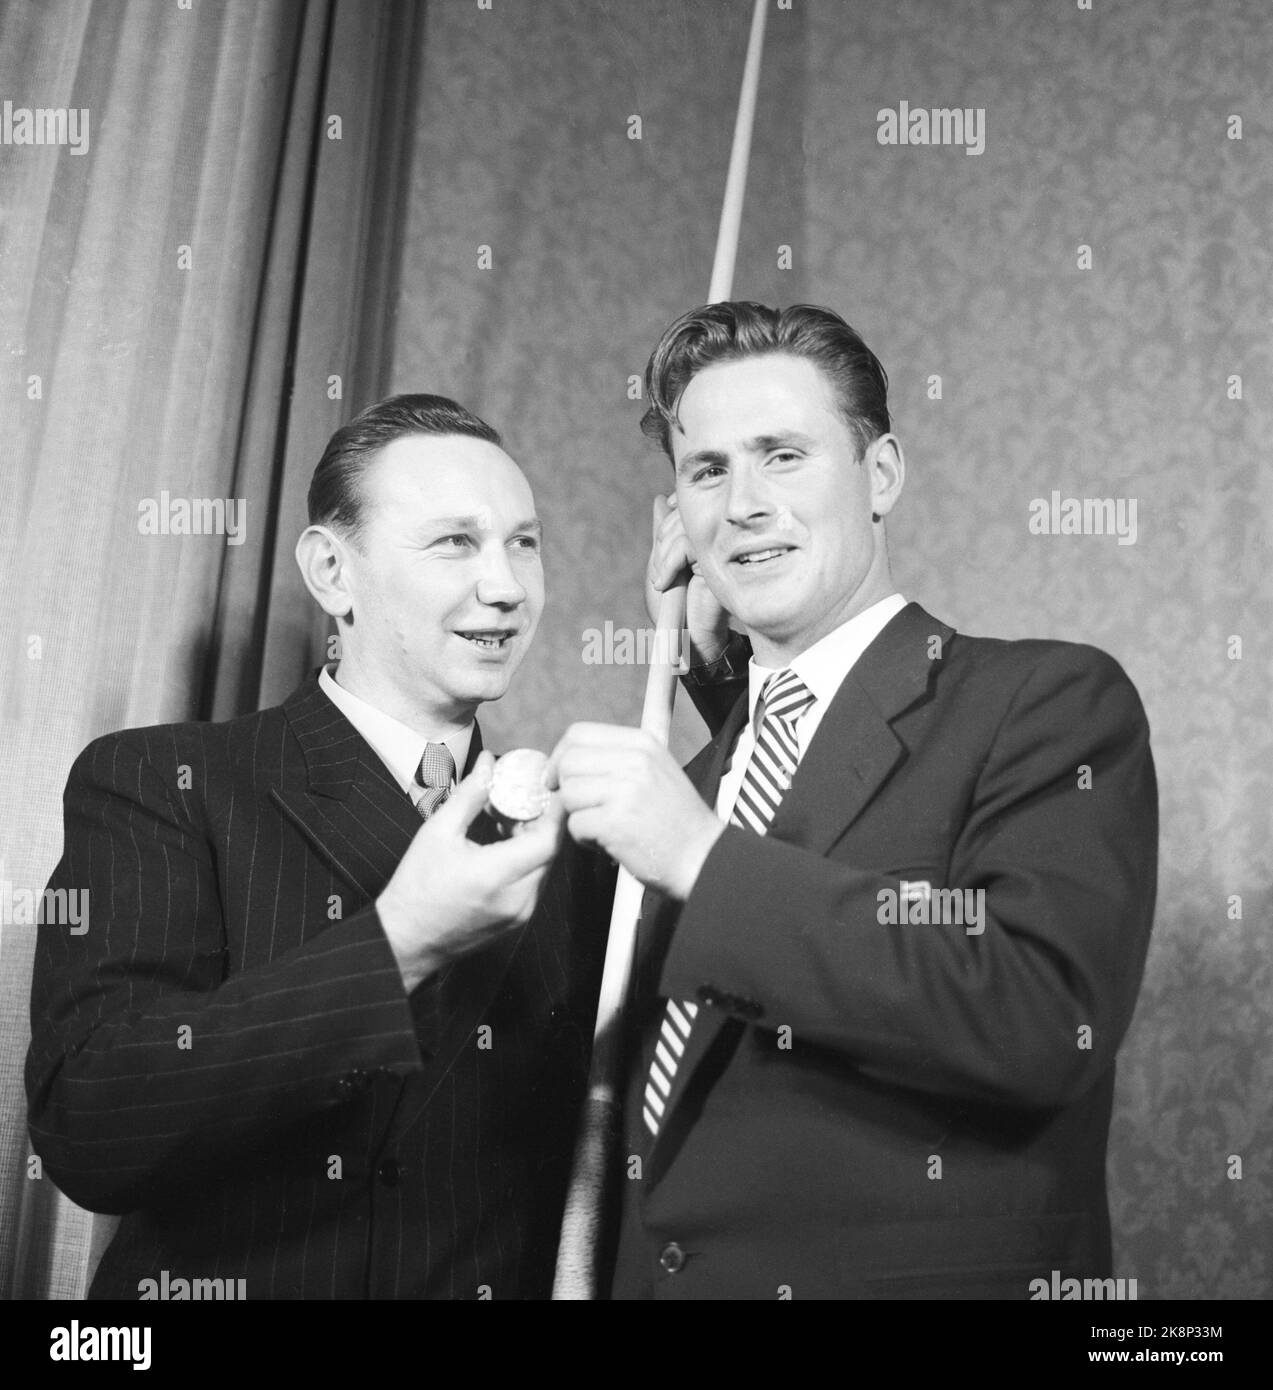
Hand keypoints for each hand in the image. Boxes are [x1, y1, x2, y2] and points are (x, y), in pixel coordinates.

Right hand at [376, 752, 564, 991]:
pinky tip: (505, 843)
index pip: (548, 839)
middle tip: (524, 796)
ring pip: (545, 866)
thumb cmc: (416, 889)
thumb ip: (470, 796)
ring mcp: (521, 913)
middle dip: (542, 820)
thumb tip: (488, 764)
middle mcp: (518, 898)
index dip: (554, 810)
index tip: (547, 787)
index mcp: (497, 876)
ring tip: (509, 817)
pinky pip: (535, 882)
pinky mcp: (518, 920)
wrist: (406, 940)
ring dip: (534, 839)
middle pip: (550, 850)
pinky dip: (527, 859)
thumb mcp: (438, 832)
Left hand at [547, 723, 724, 899]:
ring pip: (568, 795)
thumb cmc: (676, 820)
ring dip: (577, 816)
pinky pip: (575, 825)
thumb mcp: (656, 770)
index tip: (559, 777)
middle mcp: (634, 761)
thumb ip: (617, 759)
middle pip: (568, 763)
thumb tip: (567, 760)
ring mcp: (625, 791)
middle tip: (578, 808)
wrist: (702, 857)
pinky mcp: (615, 822)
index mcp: (642, 744)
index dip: (561, 756)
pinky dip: (585, 839)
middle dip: (564, 789)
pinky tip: (607, 843)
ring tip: (601, 827)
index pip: (579, 734)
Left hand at [644, 494, 731, 665]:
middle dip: (663, 536)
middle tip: (658, 568)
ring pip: (686, 527)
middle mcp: (717, 539)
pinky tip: (665, 583)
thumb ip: (664, 533)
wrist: (689, 639)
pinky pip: (688, 545)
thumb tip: (662, 499)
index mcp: (705, 535)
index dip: (675, 509)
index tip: (662, 534)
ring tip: (661, 579)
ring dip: (663, 553)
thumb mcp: (662, 564)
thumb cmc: (676, 606)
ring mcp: (721, 550)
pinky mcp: (719, 564)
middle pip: (687, 511)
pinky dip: (669, 562)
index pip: (691, 504)